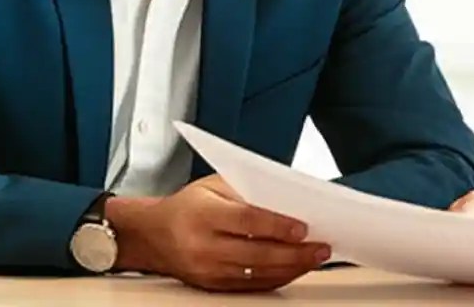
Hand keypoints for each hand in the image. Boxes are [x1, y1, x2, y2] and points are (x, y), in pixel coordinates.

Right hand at [107, 175, 330, 291]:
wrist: (151, 234)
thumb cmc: (187, 205)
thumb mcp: (214, 186)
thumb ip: (248, 192)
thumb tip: (290, 201)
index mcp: (203, 216)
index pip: (246, 222)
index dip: (277, 226)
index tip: (303, 228)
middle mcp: (203, 247)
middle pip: (257, 254)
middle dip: (294, 253)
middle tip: (321, 247)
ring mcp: (207, 271)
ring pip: (257, 275)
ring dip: (292, 268)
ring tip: (316, 257)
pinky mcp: (212, 286)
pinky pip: (251, 286)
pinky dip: (277, 278)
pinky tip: (295, 268)